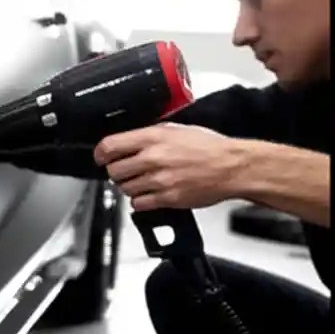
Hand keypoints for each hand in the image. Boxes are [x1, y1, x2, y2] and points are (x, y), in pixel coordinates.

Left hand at [94, 123, 244, 211]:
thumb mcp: (177, 129)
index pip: (110, 146)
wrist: (233, 167)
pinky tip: (150, 194)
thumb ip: (150, 134)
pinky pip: (139, 204)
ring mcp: (159, 180)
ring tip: (142, 182)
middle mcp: (153, 158)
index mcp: (153, 138)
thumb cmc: (210, 148)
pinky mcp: (167, 198)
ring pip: (124, 188)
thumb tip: (129, 139)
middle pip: (113, 171)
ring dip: (129, 187)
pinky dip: (141, 201)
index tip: (101, 158)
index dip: (100, 154)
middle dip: (116, 172)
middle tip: (125, 171)